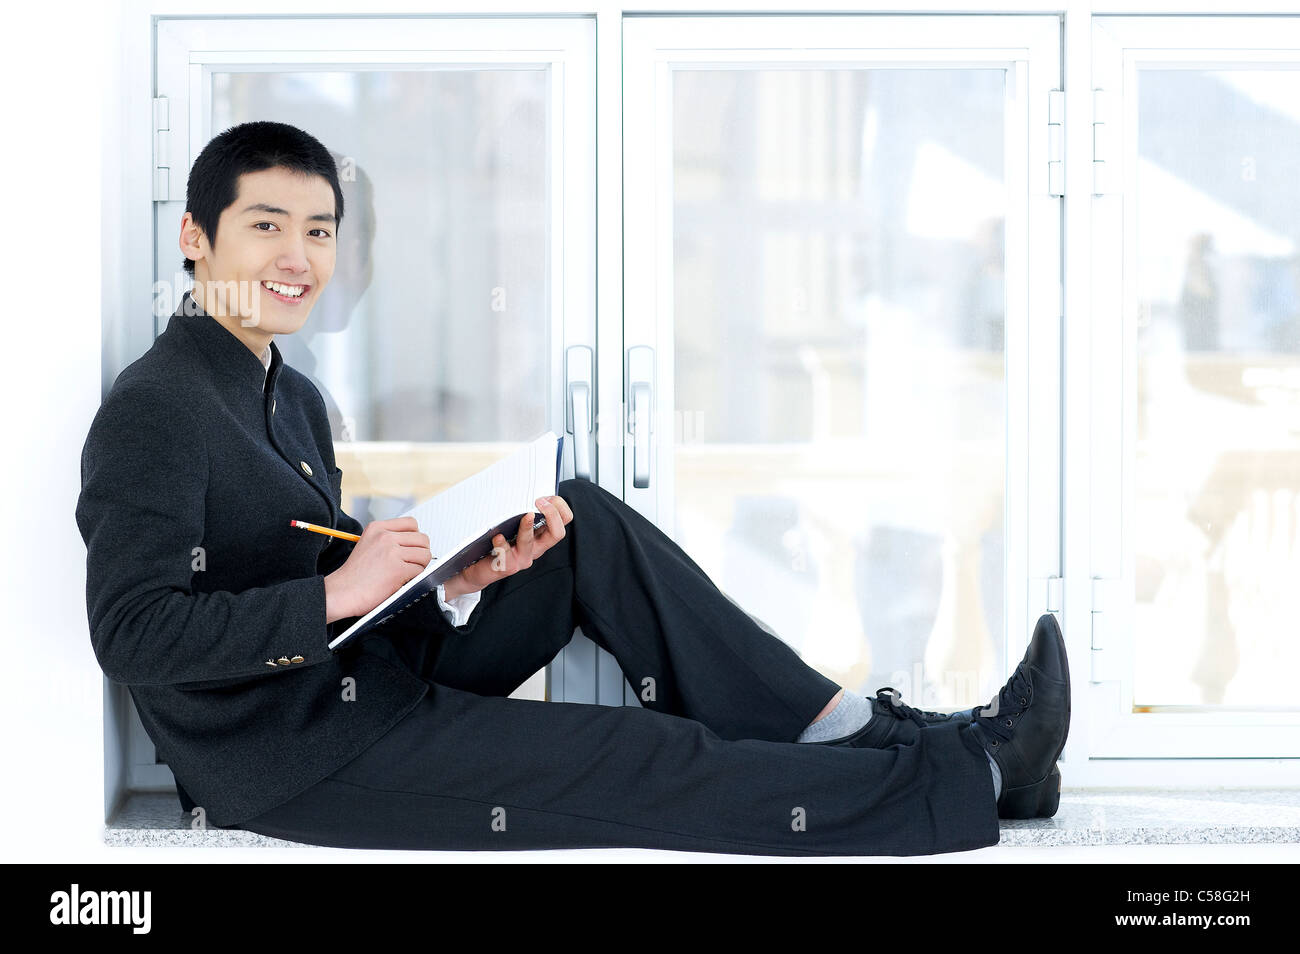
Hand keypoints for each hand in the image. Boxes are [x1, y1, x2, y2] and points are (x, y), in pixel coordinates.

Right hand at [323, 517, 430, 622]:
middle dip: (421, 553)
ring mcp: (392, 552)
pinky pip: (420, 571)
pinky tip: (402, 581)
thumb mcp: (368, 545)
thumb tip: (414, 542)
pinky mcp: (397, 569)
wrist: (341, 592)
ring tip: (407, 573)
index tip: (411, 548)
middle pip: (422, 539)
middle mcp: (385, 537)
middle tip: (412, 563)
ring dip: (420, 566)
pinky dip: (415, 578)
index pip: (411, 523)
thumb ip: (388, 539)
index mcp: (377, 528)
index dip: (415, 537)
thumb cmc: (354, 575)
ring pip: (425, 554)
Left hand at [448, 495, 573, 597]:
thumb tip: (521, 485)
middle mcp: (536, 547)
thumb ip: (520, 510)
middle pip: (558, 533)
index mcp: (541, 535)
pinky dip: (502, 544)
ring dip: (527, 527)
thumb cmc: (497, 542)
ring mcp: (523, 558)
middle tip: (539, 501)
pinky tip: (497, 536)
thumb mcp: (513, 524)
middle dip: (552, 514)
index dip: (560, 506)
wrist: (479, 567)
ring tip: (524, 516)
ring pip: (530, 541)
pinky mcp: (508, 566)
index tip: (546, 496)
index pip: (564, 520)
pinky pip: (507, 554)